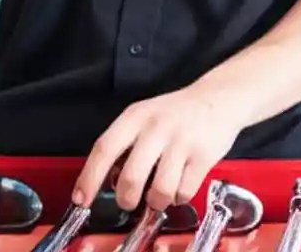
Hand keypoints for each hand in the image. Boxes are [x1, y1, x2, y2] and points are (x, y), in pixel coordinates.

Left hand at [72, 86, 245, 211]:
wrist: (219, 99)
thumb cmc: (175, 113)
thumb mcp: (144, 116)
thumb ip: (125, 143)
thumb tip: (105, 180)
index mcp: (135, 116)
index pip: (104, 148)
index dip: (89, 177)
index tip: (81, 199)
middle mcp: (157, 128)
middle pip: (131, 177)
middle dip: (126, 200)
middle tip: (128, 202)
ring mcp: (182, 142)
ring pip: (160, 191)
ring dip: (156, 202)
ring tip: (159, 194)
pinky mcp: (204, 156)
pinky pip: (184, 192)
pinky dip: (179, 197)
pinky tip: (180, 185)